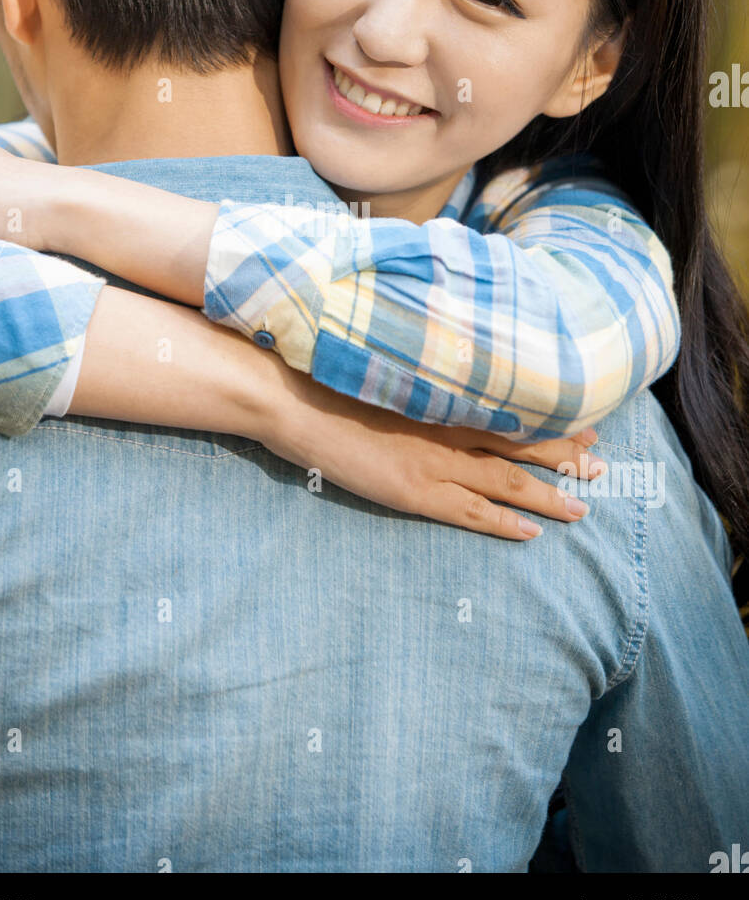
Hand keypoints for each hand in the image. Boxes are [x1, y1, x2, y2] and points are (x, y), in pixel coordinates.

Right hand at [260, 365, 604, 538]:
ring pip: (507, 481)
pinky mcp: (413, 490)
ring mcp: (434, 460)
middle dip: (564, 456)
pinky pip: (469, 511)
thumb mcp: (387, 365)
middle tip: (601, 465)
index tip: (585, 422)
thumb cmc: (333, 376)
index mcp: (445, 394)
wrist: (297, 397)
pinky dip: (502, 523)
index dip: (551, 419)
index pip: (513, 408)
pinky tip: (531, 534)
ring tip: (583, 508)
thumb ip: (420, 374)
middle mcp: (449, 426)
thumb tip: (441, 375)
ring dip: (548, 496)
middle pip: (522, 443)